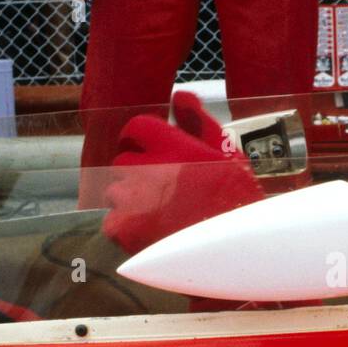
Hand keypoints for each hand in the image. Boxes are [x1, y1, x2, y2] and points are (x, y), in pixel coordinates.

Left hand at [102, 93, 264, 255]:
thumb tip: (181, 94)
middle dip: (138, 173)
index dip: (141, 141)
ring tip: (160, 215)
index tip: (149, 153)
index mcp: (171, 145)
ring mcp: (132, 198)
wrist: (234, 251)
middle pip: (123, 161)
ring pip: (116, 191)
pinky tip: (151, 233)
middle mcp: (146, 166)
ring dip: (131, 201)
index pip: (135, 128)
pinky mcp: (122, 228)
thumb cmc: (235, 201)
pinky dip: (126, 229)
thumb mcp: (226, 154)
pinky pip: (112, 222)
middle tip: (163, 192)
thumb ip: (198, 122)